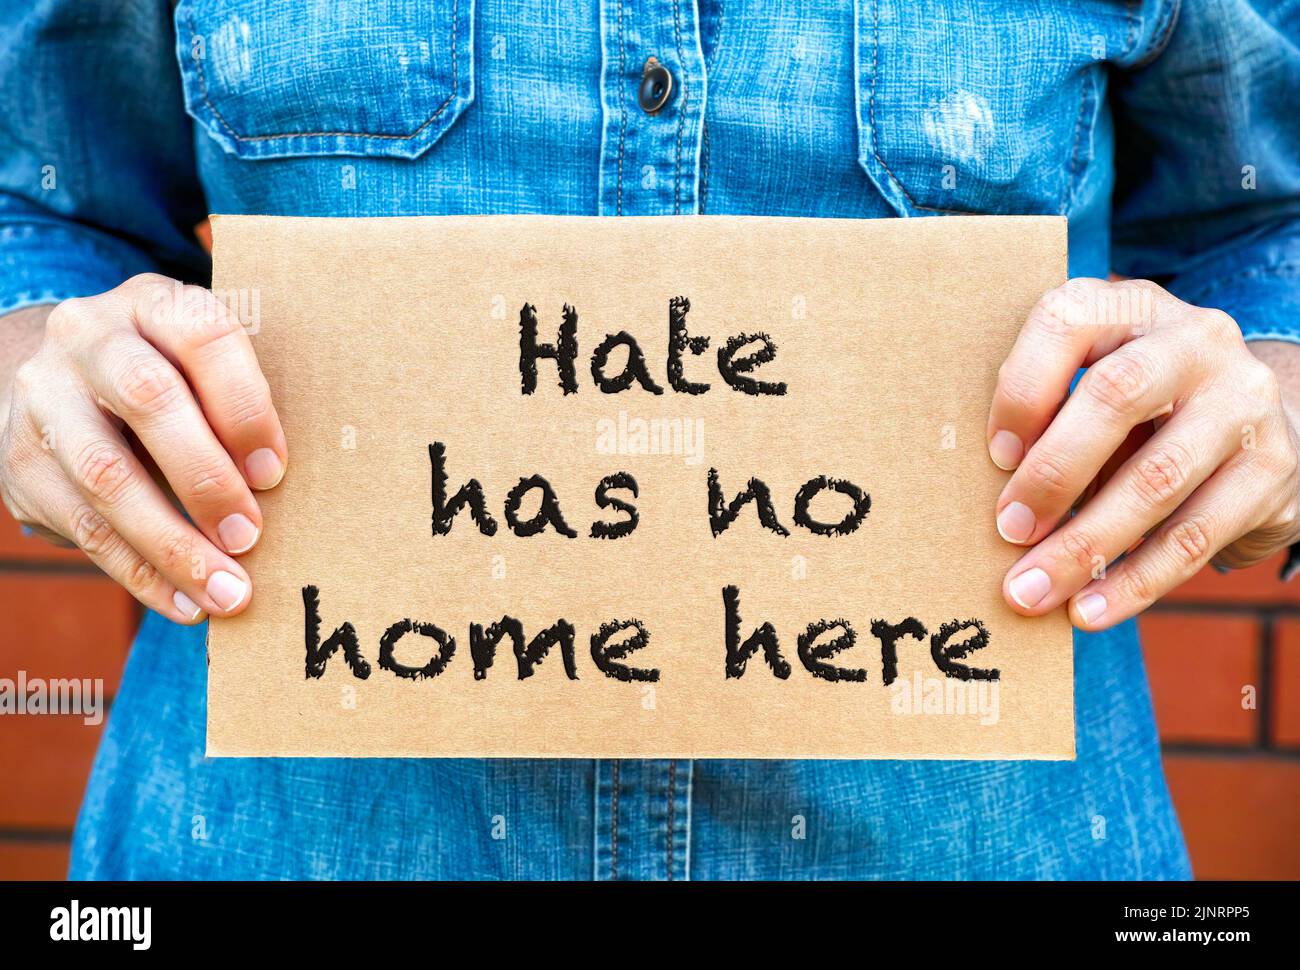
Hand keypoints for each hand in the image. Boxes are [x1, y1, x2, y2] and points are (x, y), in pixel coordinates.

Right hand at [0, 274, 286, 622]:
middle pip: (148, 400)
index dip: (244, 406)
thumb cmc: (171, 382)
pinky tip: (184, 603)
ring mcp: (45, 396)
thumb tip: (281, 489)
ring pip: (107, 475)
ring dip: (173, 546)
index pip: (203, 335)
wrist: (57, 381)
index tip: (275, 472)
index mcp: (154, 303)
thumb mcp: (202, 368)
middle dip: (206, 478)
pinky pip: (82, 527)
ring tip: (226, 593)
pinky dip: (140, 573)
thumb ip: (238, 407)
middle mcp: (89, 336)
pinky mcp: (21, 460)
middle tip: (250, 537)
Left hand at [987, 277, 1299, 630]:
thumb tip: (990, 502)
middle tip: (1008, 532)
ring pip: (1157, 478)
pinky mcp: (1272, 469)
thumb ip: (1045, 416)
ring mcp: (1243, 402)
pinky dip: (1134, 581)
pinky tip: (1088, 609)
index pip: (1067, 321)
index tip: (993, 456)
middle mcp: (1196, 340)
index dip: (1022, 388)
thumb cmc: (1134, 413)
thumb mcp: (1090, 387)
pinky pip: (1195, 535)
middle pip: (1116, 395)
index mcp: (1132, 309)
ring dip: (1084, 546)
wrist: (1254, 425)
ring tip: (1031, 591)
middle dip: (1052, 473)